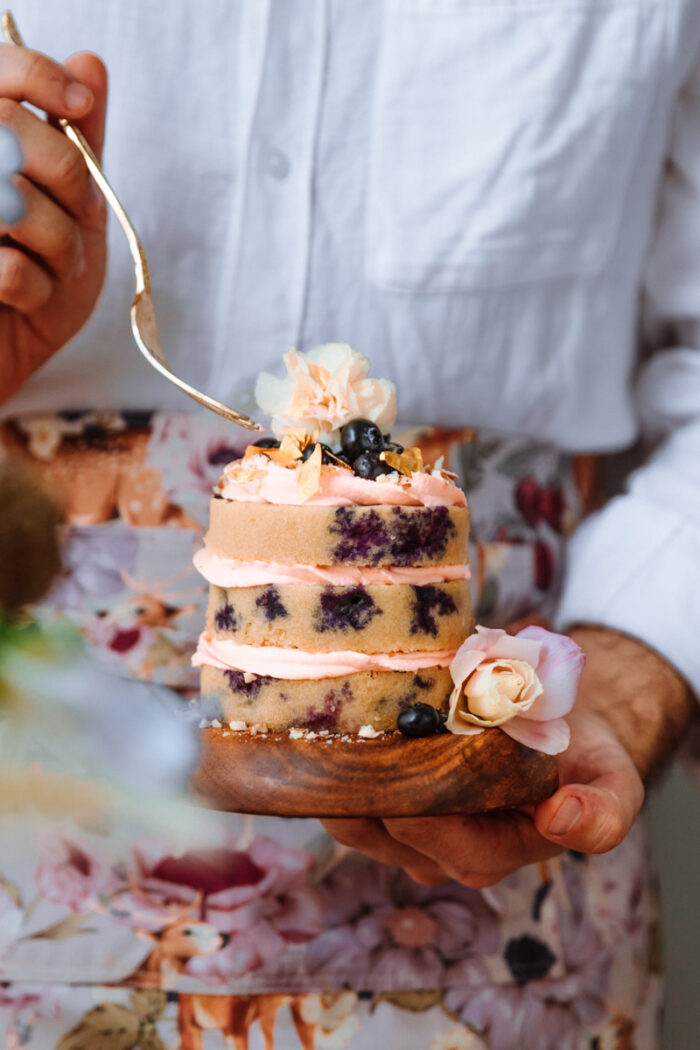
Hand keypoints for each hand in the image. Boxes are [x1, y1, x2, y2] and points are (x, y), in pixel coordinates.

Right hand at [0, 44, 107, 403]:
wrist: (6, 366)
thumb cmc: (37, 289)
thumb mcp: (73, 211)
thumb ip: (77, 142)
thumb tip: (89, 62)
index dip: (40, 77)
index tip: (82, 105)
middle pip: (13, 132)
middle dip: (70, 182)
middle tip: (79, 220)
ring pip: (13, 200)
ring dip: (60, 243)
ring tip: (55, 266)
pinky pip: (5, 266)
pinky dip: (37, 291)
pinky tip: (26, 301)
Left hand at [322, 625, 693, 885]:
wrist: (558, 731)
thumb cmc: (582, 758)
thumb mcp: (614, 782)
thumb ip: (603, 812)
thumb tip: (563, 819)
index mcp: (491, 855)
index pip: (435, 837)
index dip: (410, 800)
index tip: (396, 751)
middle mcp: (443, 854)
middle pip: (382, 830)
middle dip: (363, 782)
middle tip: (347, 726)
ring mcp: (409, 834)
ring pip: (354, 818)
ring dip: (340, 775)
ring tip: (335, 721)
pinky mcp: (387, 806)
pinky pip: (348, 796)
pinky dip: (339, 765)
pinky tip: (335, 726)